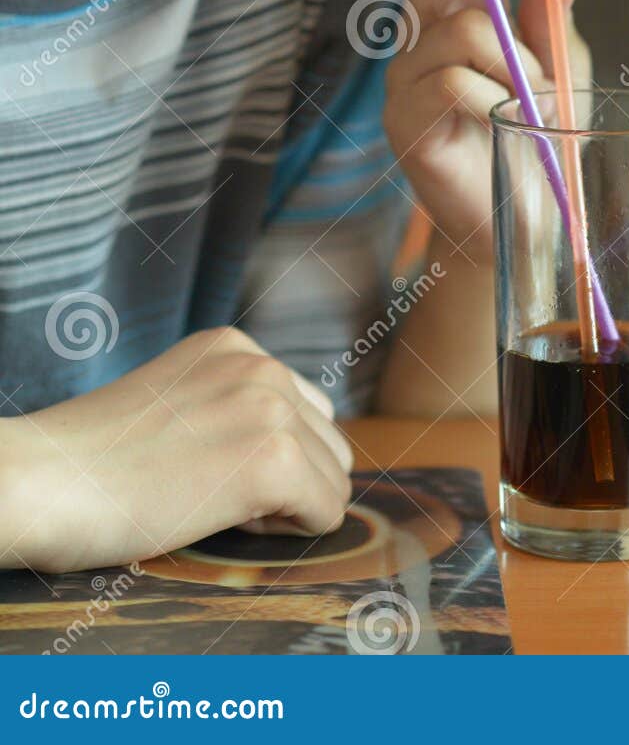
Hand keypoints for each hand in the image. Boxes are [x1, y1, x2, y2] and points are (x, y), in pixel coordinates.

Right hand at [0, 326, 353, 572]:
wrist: (44, 481)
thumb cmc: (92, 463)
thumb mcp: (175, 405)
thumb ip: (232, 407)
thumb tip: (299, 454)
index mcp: (234, 346)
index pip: (305, 411)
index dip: (265, 457)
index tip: (205, 469)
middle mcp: (262, 364)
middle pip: (329, 443)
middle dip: (288, 482)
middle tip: (212, 493)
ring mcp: (272, 407)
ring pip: (333, 479)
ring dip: (288, 507)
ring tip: (215, 504)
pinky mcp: (275, 459)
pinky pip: (327, 513)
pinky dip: (290, 534)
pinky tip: (227, 521)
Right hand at [383, 0, 592, 261]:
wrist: (527, 220)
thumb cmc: (541, 138)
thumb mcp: (560, 64)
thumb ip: (552, 17)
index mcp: (462, 8)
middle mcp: (424, 32)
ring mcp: (407, 73)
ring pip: (463, 29)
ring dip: (520, 64)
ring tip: (540, 105)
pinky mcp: (402, 117)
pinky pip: (453, 82)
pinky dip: (498, 101)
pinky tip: (509, 127)